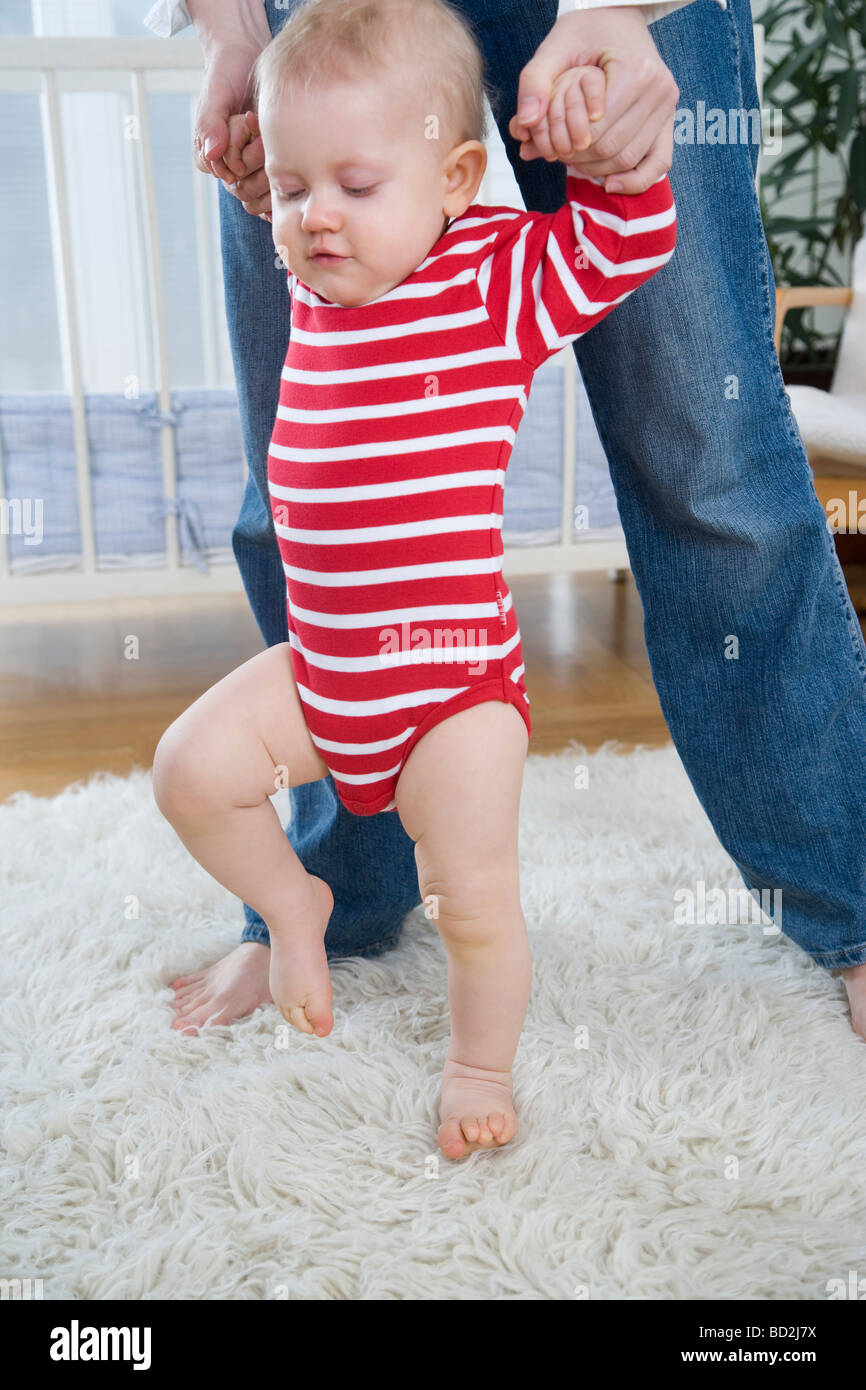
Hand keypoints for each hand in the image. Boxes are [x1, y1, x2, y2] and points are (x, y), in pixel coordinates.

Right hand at [191, 46, 269, 217]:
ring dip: (272, 168)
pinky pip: (273, 193)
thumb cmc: (228, 72)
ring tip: (274, 136)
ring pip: (261, 193)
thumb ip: (210, 123)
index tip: (249, 118)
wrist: (249, 58)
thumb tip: (212, 154)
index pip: (225, 173)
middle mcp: (227, 166)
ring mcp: (248, 169)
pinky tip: (290, 161)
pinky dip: (283, 182)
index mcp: (208, 154)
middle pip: (244, 188)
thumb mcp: (216, 93)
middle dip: (259, 160)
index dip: (239, 152)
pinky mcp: (267, 167)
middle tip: (266, 131)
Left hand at [508, 7, 678, 194]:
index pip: (596, 130)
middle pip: (612, 149)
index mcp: (636, 71)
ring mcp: (668, 108)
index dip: (568, 144)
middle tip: (558, 153)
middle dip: (579, 158)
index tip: (550, 140)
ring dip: (597, 169)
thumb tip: (526, 121)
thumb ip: (534, 81)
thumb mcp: (554, 48)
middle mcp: (659, 90)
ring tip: (574, 161)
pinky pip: (658, 163)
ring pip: (629, 160)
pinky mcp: (669, 121)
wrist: (617, 20)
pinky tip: (609, 185)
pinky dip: (634, 180)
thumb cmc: (585, 32)